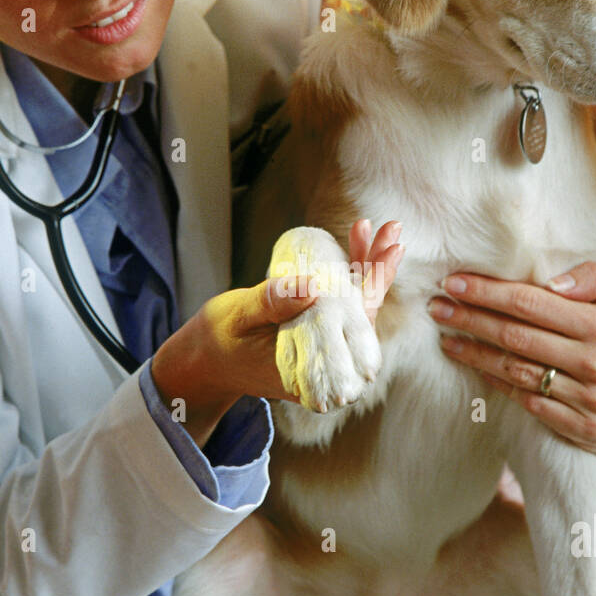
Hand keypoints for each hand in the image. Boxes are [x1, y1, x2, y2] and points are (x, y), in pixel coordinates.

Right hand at [152, 218, 403, 415]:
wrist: (205, 361)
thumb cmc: (219, 340)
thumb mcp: (240, 317)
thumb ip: (273, 304)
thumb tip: (313, 286)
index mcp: (316, 367)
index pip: (359, 324)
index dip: (375, 284)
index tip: (389, 251)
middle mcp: (327, 361)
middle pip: (364, 312)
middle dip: (377, 267)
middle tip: (391, 228)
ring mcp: (323, 347)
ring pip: (355, 306)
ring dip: (364, 266)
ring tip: (369, 228)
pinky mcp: (315, 333)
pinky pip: (339, 304)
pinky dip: (347, 272)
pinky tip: (351, 243)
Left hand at [427, 261, 595, 457]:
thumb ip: (591, 278)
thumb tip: (550, 282)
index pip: (530, 303)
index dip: (488, 292)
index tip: (454, 283)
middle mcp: (595, 363)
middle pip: (515, 337)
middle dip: (470, 320)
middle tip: (436, 308)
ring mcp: (589, 400)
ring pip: (516, 373)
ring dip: (474, 354)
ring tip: (446, 338)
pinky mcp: (583, 430)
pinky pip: (528, 402)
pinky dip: (498, 384)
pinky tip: (476, 368)